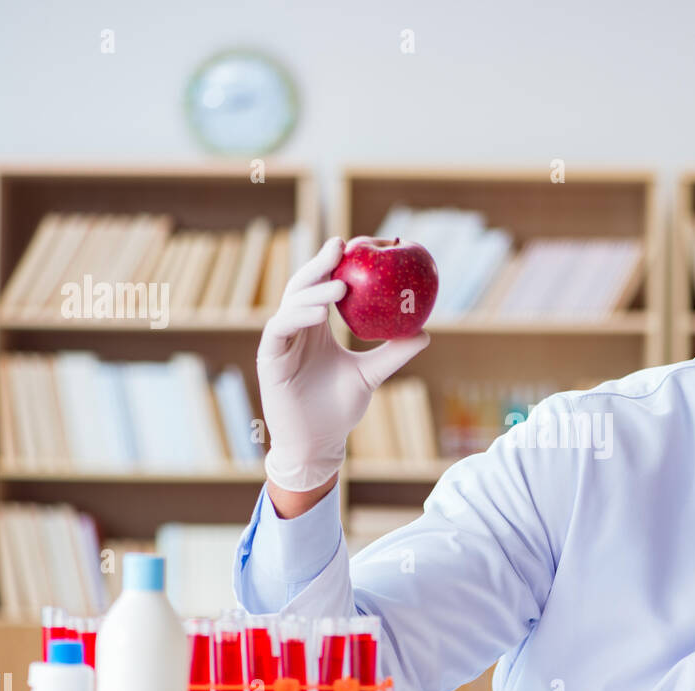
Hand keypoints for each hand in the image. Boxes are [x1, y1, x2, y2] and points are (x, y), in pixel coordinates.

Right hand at [258, 236, 430, 491]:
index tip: (355, 245)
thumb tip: (425, 333)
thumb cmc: (339, 409)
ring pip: (292, 304)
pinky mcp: (270, 359)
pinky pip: (280, 330)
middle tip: (341, 247)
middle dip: (320, 265)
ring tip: (340, 287)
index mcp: (316, 328)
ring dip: (314, 292)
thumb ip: (393, 353)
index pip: (322, 287)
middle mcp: (296, 329)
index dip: (333, 264)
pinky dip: (298, 318)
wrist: (319, 442)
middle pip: (304, 287)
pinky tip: (320, 315)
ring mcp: (281, 342)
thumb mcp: (370, 375)